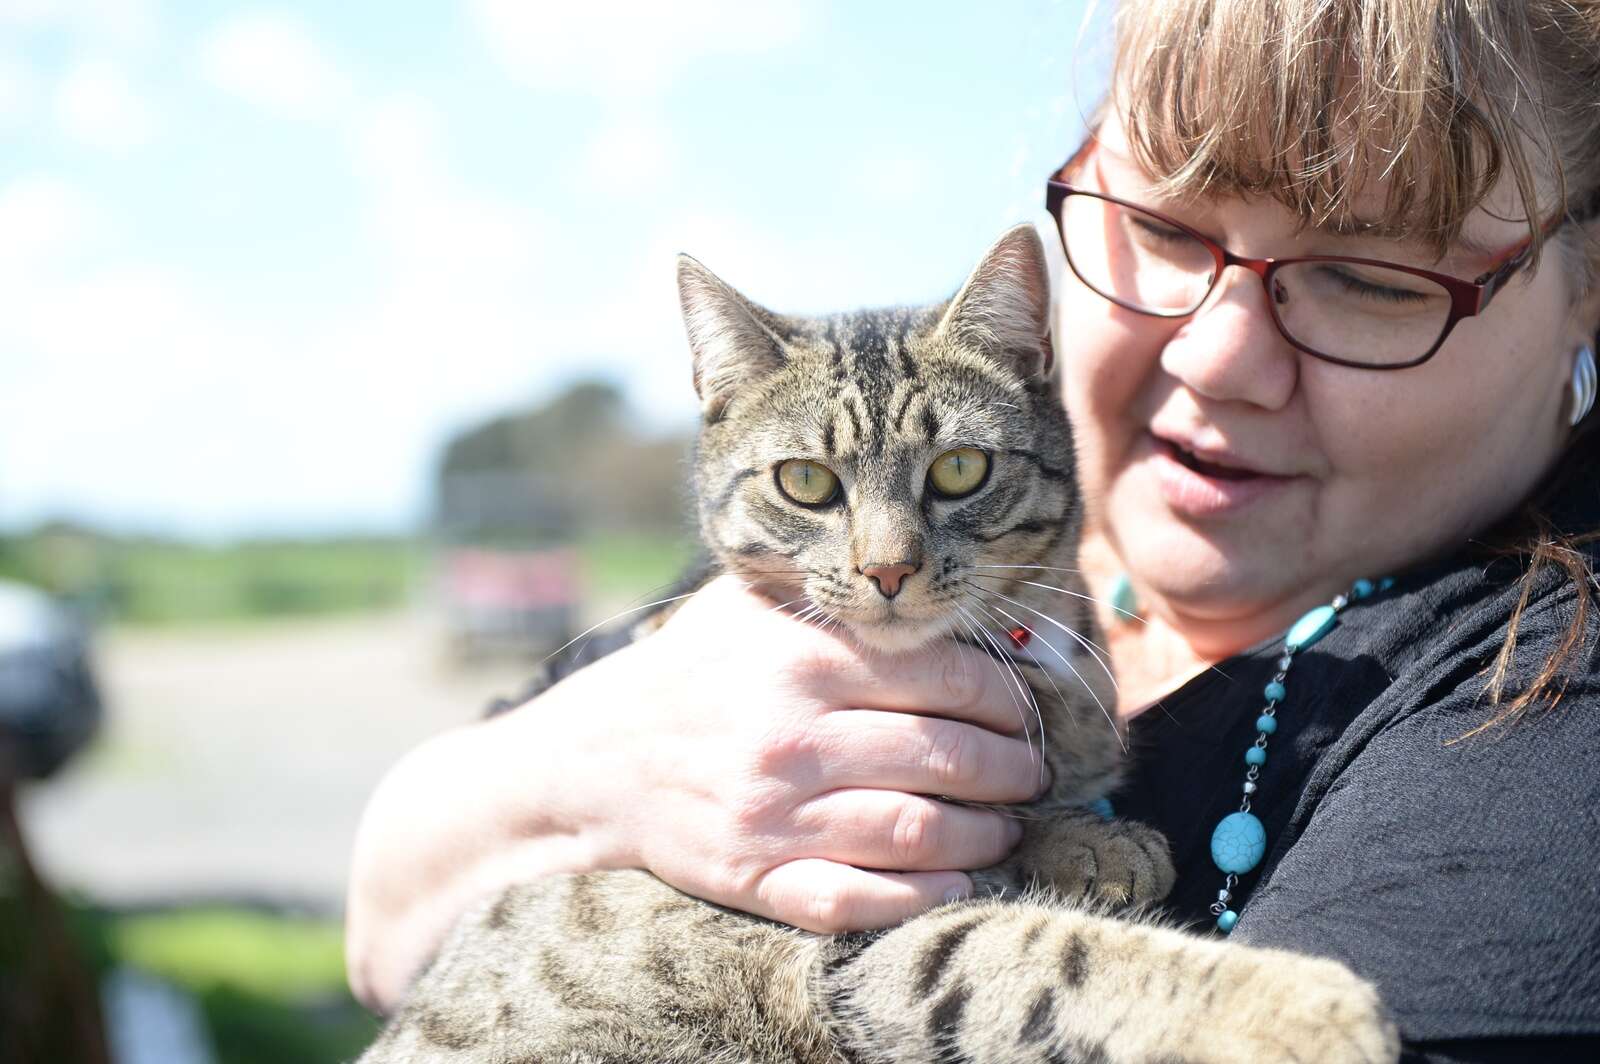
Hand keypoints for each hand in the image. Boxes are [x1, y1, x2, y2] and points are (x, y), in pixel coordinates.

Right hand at [585, 574, 1042, 933]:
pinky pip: (859, 899)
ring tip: (1007, 827)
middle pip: (949, 758)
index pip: (951, 679)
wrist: (598, 755)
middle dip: (1014, 771)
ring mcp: (771, 813)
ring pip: (918, 832)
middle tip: (1032, 774)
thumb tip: (951, 590)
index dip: (1011, 702)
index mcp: (802, 655)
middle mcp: (791, 734)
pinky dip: (924, 896)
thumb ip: (838, 591)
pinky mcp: (752, 875)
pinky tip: (957, 879)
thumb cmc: (696, 666)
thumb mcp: (753, 600)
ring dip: (987, 835)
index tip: (1027, 714)